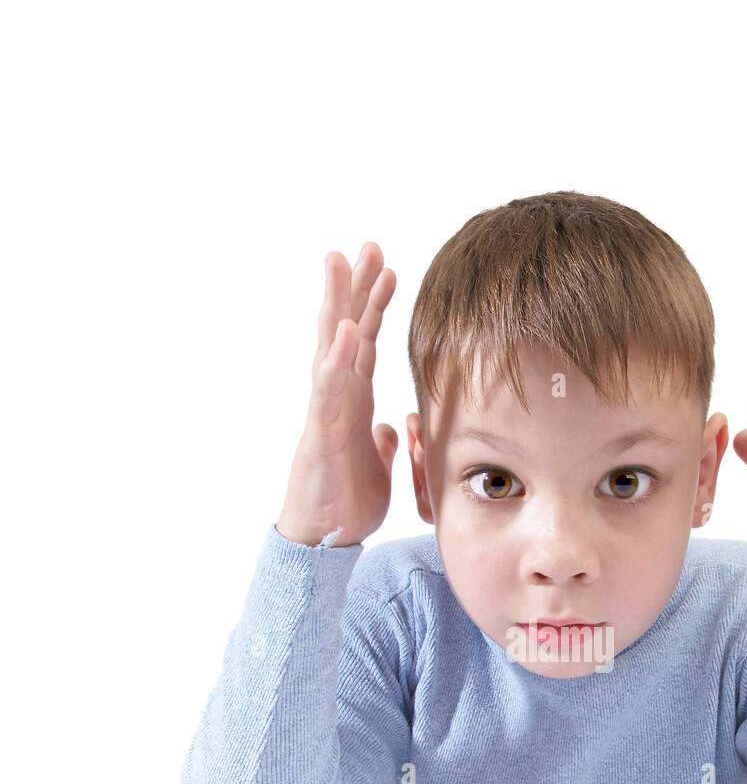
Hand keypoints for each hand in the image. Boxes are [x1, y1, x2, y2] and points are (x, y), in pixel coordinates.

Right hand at [276, 243, 398, 547]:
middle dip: (356, 287)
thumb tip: (387, 426)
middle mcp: (337, 397)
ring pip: (331, 347)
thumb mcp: (377, 464)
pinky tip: (342, 330)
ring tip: (340, 262)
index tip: (388, 268)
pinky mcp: (322, 433)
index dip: (374, 305)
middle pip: (346, 329)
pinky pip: (328, 390)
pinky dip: (336, 359)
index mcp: (353, 400)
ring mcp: (326, 411)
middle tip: (367, 244)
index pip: (364, 341)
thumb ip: (381, 440)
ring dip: (336, 304)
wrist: (324, 540)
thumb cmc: (346, 501)